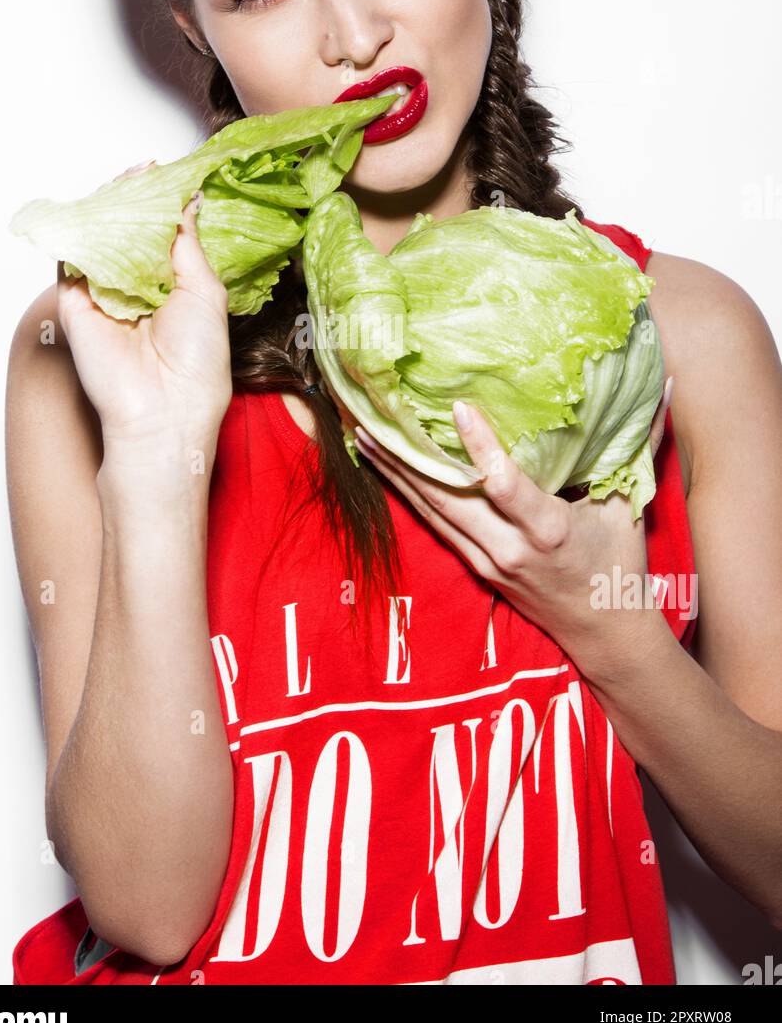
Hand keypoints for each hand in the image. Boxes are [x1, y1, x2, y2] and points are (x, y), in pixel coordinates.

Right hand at [56, 162, 232, 451]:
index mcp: (171, 290)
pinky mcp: (75, 303)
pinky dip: (83, 229)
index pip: (161, 239)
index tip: (171, 178)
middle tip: (147, 172)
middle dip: (136, 202)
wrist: (164, 410)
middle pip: (128, 235)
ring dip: (110, 208)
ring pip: (99, 241)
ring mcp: (104, 296)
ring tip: (130, 179)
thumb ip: (189, 244)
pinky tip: (102, 206)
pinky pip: (73, 258)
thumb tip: (188, 201)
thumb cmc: (196, 360)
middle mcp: (136, 291)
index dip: (164, 208)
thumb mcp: (205, 291)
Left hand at [353, 378, 674, 679]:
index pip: (506, 486)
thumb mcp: (629, 508)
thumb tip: (662, 388)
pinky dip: (409, 494)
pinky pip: (435, 524)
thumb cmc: (618, 566)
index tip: (458, 407)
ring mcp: (486, 560)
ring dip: (394, 473)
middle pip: (446, 498)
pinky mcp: (475, 565)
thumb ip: (639, 448)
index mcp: (550, 532)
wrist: (603, 634)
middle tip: (370, 415)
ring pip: (431, 511)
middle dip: (405, 457)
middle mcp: (509, 548)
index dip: (481, 448)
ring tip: (361, 433)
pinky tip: (386, 468)